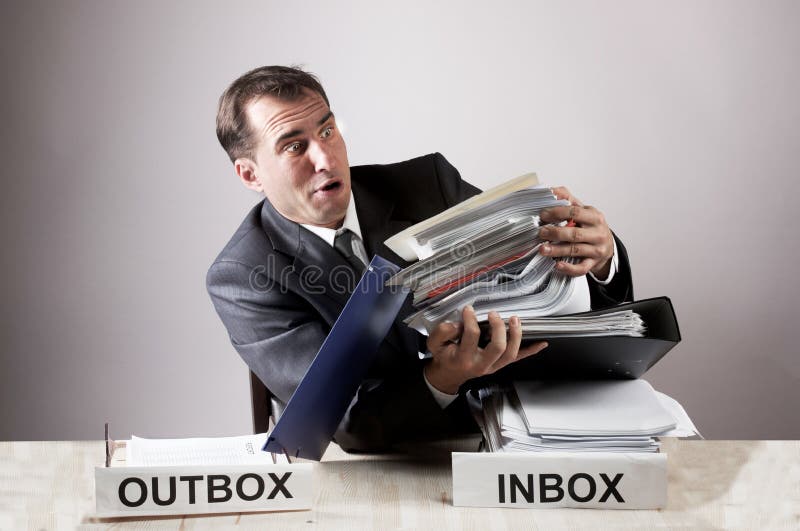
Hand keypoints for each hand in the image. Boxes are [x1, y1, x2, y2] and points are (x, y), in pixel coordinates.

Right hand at [424, 306, 547, 393]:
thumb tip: (456, 323)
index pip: (472, 336)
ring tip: (515, 319)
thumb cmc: (444, 356)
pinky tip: (541, 343)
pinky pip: (517, 359)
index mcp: (464, 358)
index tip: (469, 309)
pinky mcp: (499, 365)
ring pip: (510, 353)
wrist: (449, 374)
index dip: (471, 320)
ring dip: (516, 336)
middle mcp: (481, 364)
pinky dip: (530, 351)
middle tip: (494, 314)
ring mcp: (493, 366)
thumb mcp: (434, 344)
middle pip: (497, 347)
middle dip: (498, 328)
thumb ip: (442, 332)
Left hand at [538, 186, 614, 278]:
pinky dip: (570, 268)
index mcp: (594, 217)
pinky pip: (582, 268)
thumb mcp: (584, 211)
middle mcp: (597, 233)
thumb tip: (552, 190)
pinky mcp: (593, 263)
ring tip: (543, 249)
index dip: (557, 212)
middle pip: (575, 233)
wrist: (607, 246)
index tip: (543, 215)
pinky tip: (558, 265)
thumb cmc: (591, 227)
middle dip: (556, 233)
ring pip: (575, 250)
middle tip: (540, 233)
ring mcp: (597, 249)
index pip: (575, 212)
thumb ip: (568, 200)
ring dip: (557, 250)